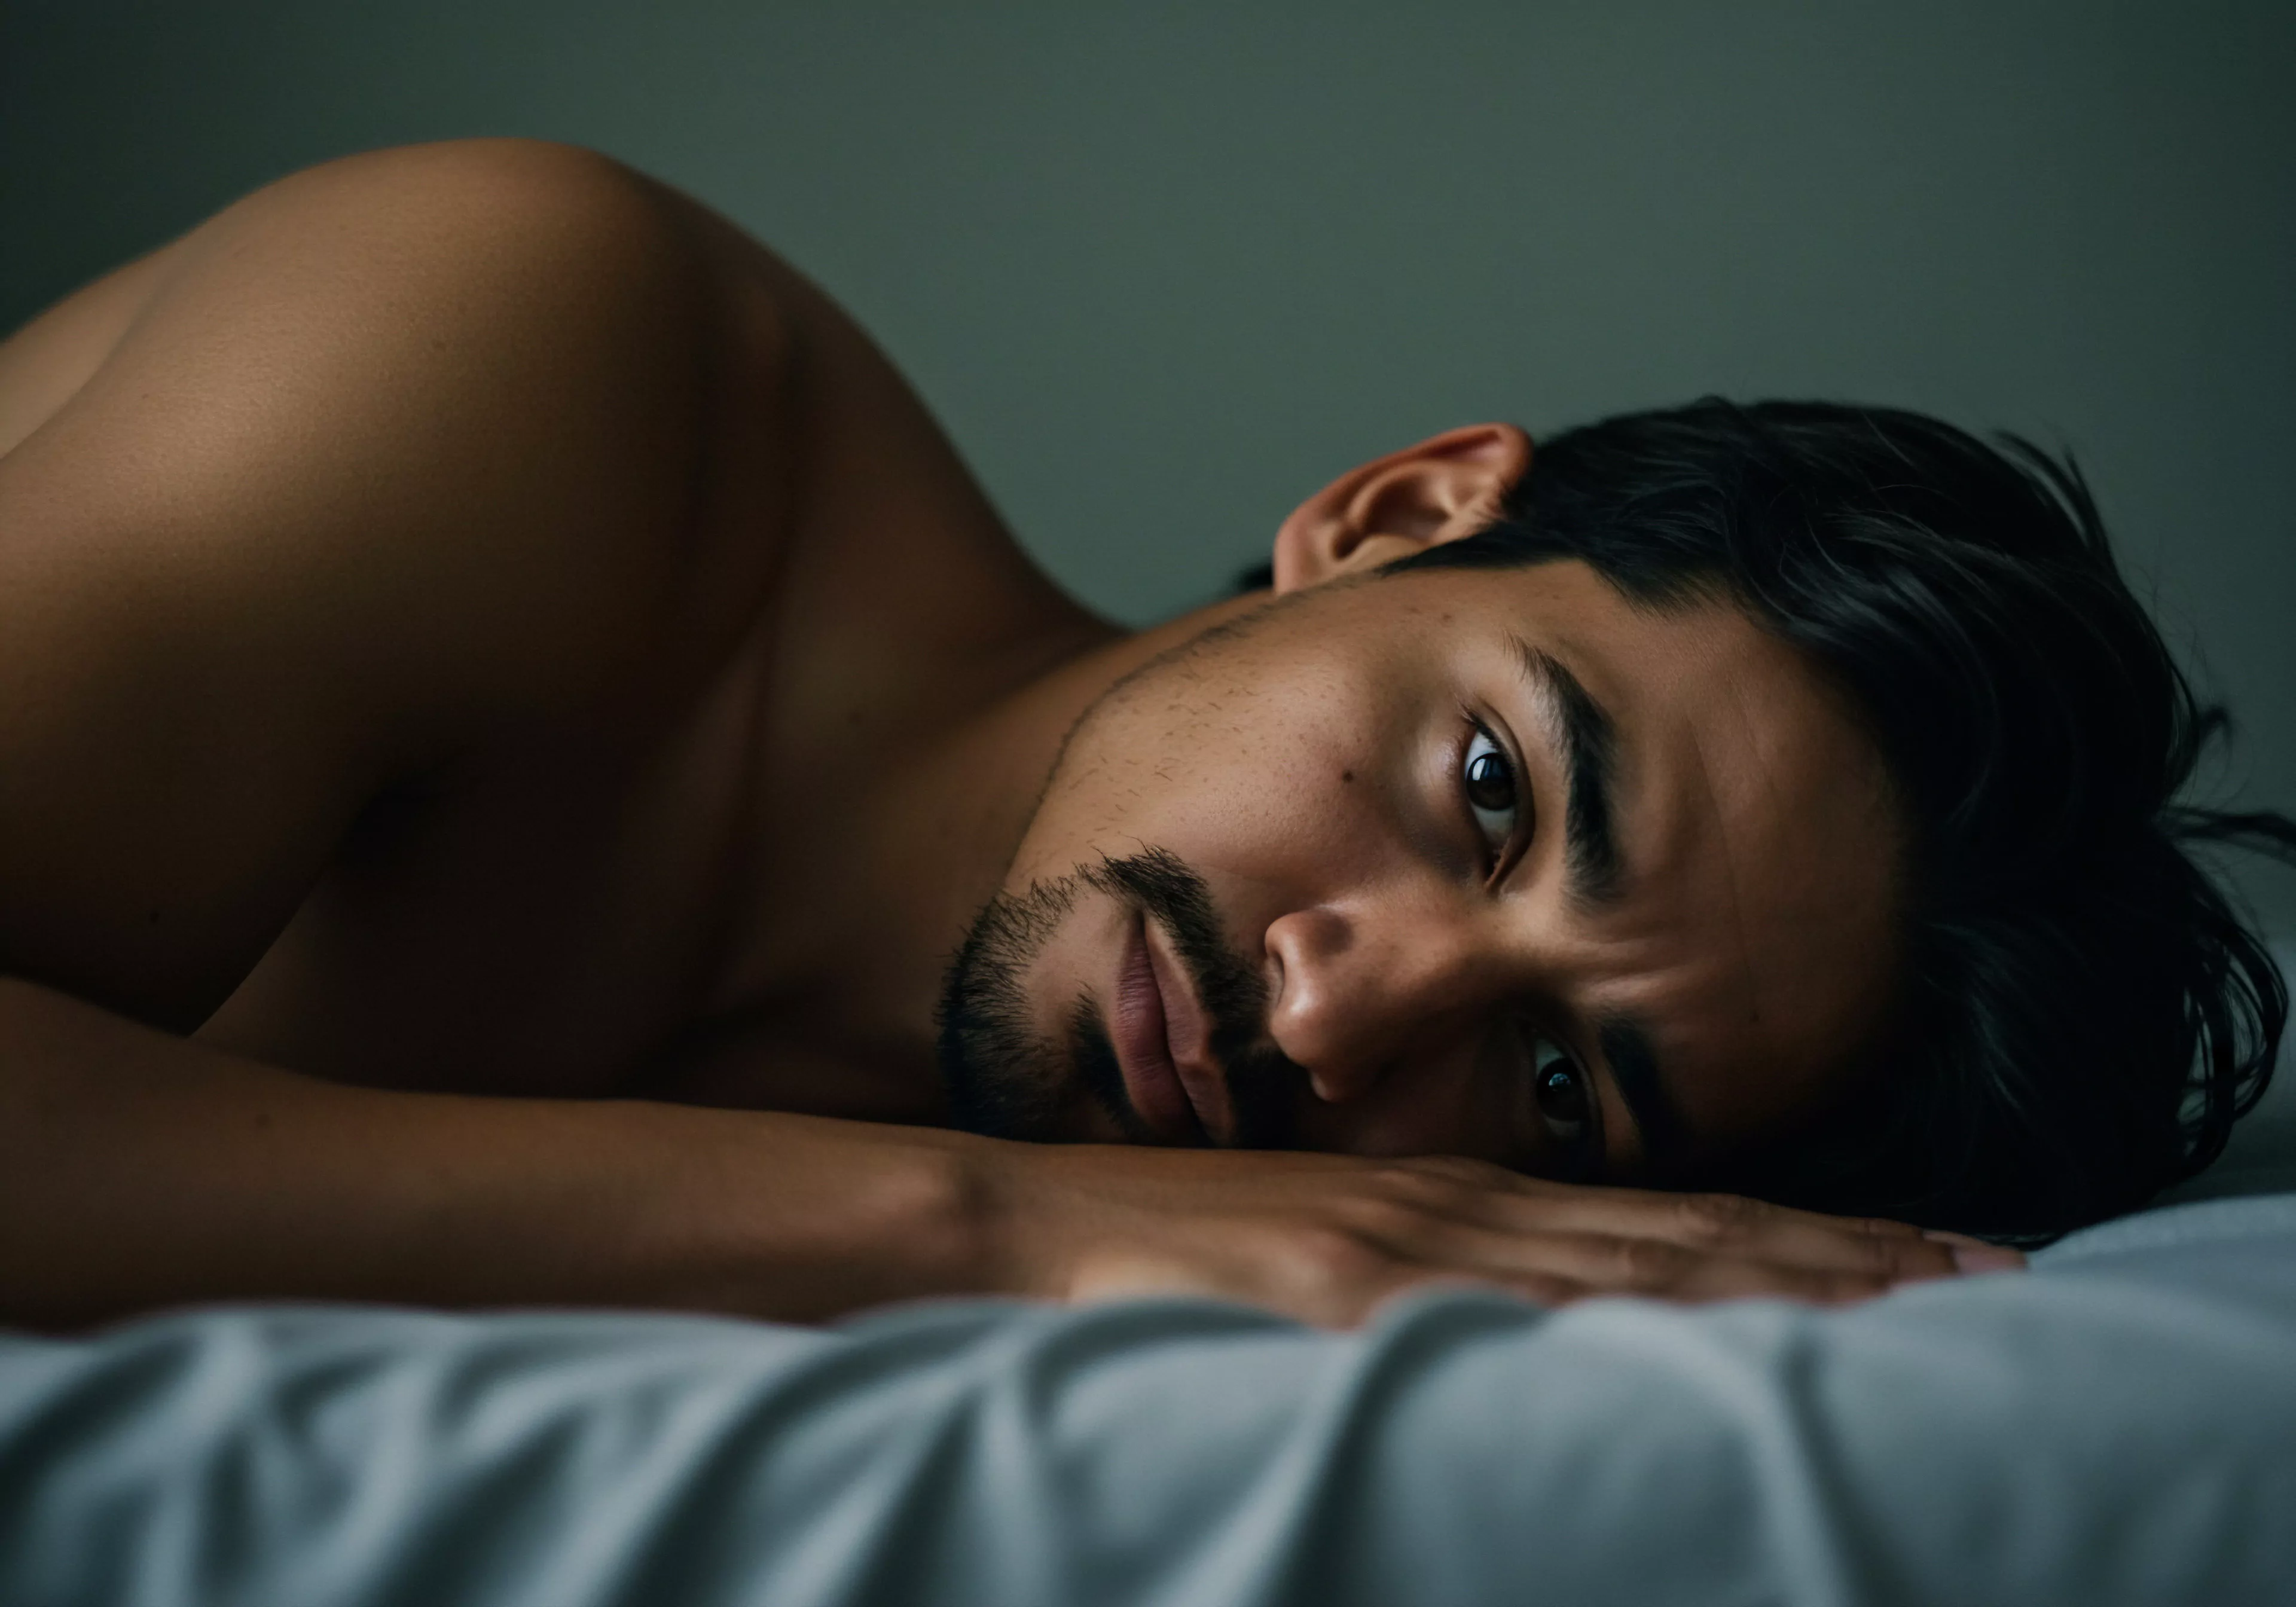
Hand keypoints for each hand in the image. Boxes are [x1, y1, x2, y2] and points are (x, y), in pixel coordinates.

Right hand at [987, 1146, 2020, 1328]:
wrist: (1011, 1222)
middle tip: (1995, 1270)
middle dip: (1849, 1258)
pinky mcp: (1344, 1293)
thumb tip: (1530, 1323)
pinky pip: (1516, 1313)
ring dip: (1789, 1279)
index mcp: (1456, 1210)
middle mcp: (1458, 1220)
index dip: (1806, 1237)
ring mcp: (1408, 1253)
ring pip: (1639, 1266)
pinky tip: (1718, 1335)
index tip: (1929, 1255)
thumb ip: (1424, 1280)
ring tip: (1922, 1297)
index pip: (1667, 1221)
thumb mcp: (1316, 1256)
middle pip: (1689, 1237)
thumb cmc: (1157, 1251)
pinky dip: (1632, 1320)